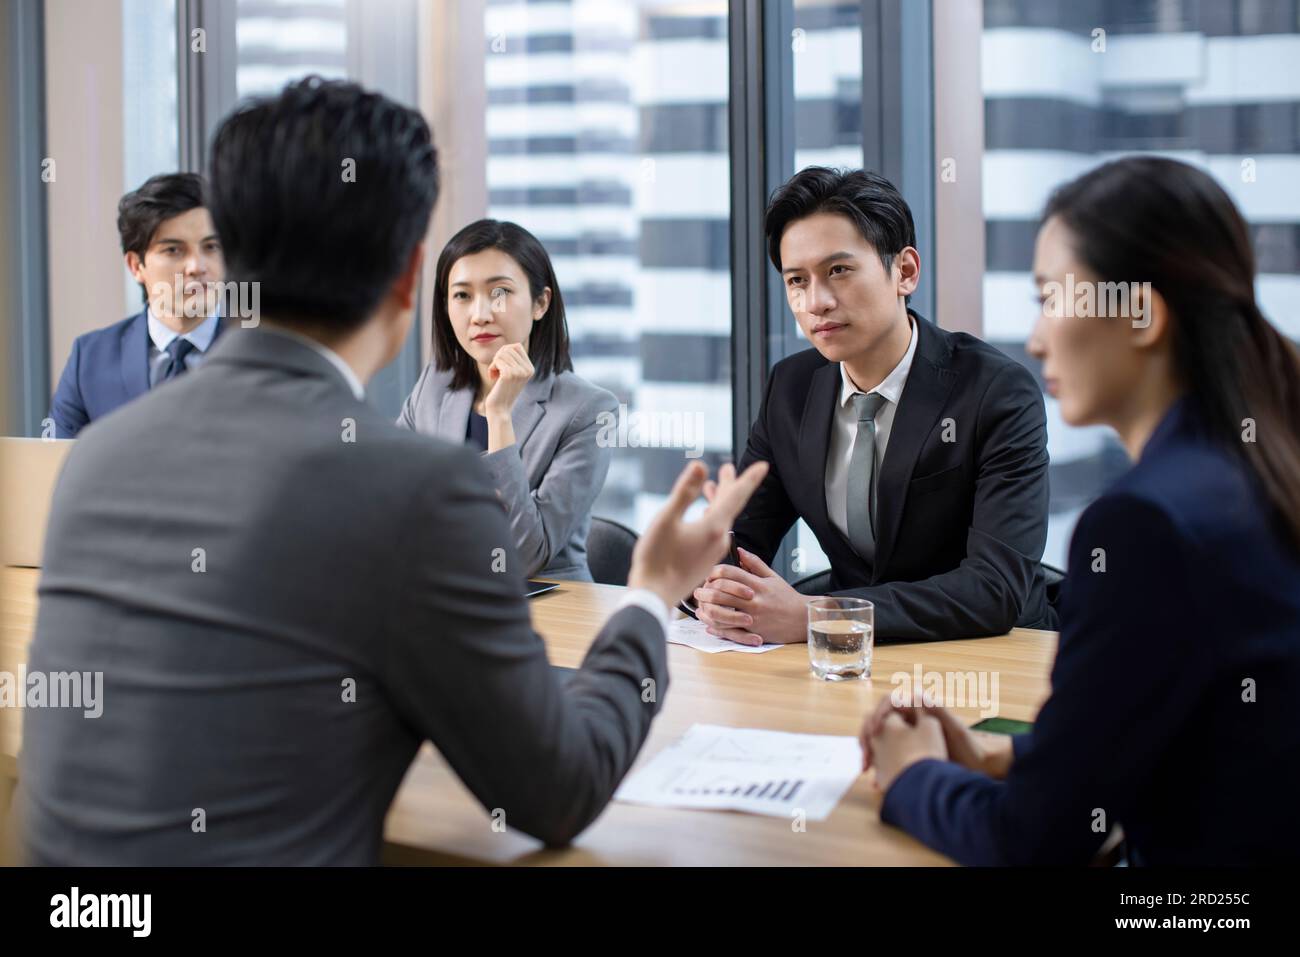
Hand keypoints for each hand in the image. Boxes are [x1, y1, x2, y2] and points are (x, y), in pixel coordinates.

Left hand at [482, 342, 533, 417]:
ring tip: (495, 374)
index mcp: (530, 368)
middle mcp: (527, 369)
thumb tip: (510, 345)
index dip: (505, 352)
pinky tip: (493, 377)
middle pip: (508, 348)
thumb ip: (514, 360)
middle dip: (498, 357)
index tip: (502, 364)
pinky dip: (492, 368)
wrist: (500, 408)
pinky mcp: (509, 374)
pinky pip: (497, 361)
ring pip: (501, 353)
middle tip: (496, 370)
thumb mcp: (512, 373)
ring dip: (494, 363)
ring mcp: (519, 372)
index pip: (517, 346)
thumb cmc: (502, 390)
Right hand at [628, 461, 769, 611]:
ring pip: (719, 519)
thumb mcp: (666, 519)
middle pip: (728, 506)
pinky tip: (702, 516)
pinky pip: (712, 533)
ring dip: (716, 501)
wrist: (654, 596)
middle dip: (729, 485)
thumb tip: (700, 466)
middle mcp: (718, 539)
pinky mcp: (704, 560)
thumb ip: (684, 492)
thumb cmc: (656, 559)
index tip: (764, 466)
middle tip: (728, 468)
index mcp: (713, 527)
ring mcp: (712, 552)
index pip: (736, 496)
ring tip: (712, 488)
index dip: (749, 478)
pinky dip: (709, 518)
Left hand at [692, 547, 808, 646]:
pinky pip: (729, 630)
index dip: (714, 572)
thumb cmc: (787, 598)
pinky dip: (716, 627)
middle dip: (705, 591)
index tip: (708, 575)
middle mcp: (753, 600)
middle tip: (698, 591)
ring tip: (700, 607)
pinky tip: (708, 623)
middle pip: (721, 593)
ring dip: (707, 609)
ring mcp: (752, 617)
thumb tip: (740, 550)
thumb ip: (754, 563)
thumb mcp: (773, 577)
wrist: (802, 619)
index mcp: (757, 584)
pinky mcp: (753, 631)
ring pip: (721, 613)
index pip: (730, 573)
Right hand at [860, 696, 1013, 779]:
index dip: (878, 714)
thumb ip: (939, 712)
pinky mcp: (906, 751)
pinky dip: (878, 765)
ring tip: (867, 770)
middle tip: (865, 757)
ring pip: (879, 739)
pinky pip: (886, 754)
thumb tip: (918, 694)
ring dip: (870, 752)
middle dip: (867, 737)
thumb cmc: (970, 746)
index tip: (874, 731)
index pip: (889, 702)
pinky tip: (877, 780)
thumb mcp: (956, 729)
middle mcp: (910, 718)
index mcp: (919, 707)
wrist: (978, 765)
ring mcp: (907, 735)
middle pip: (878, 721)